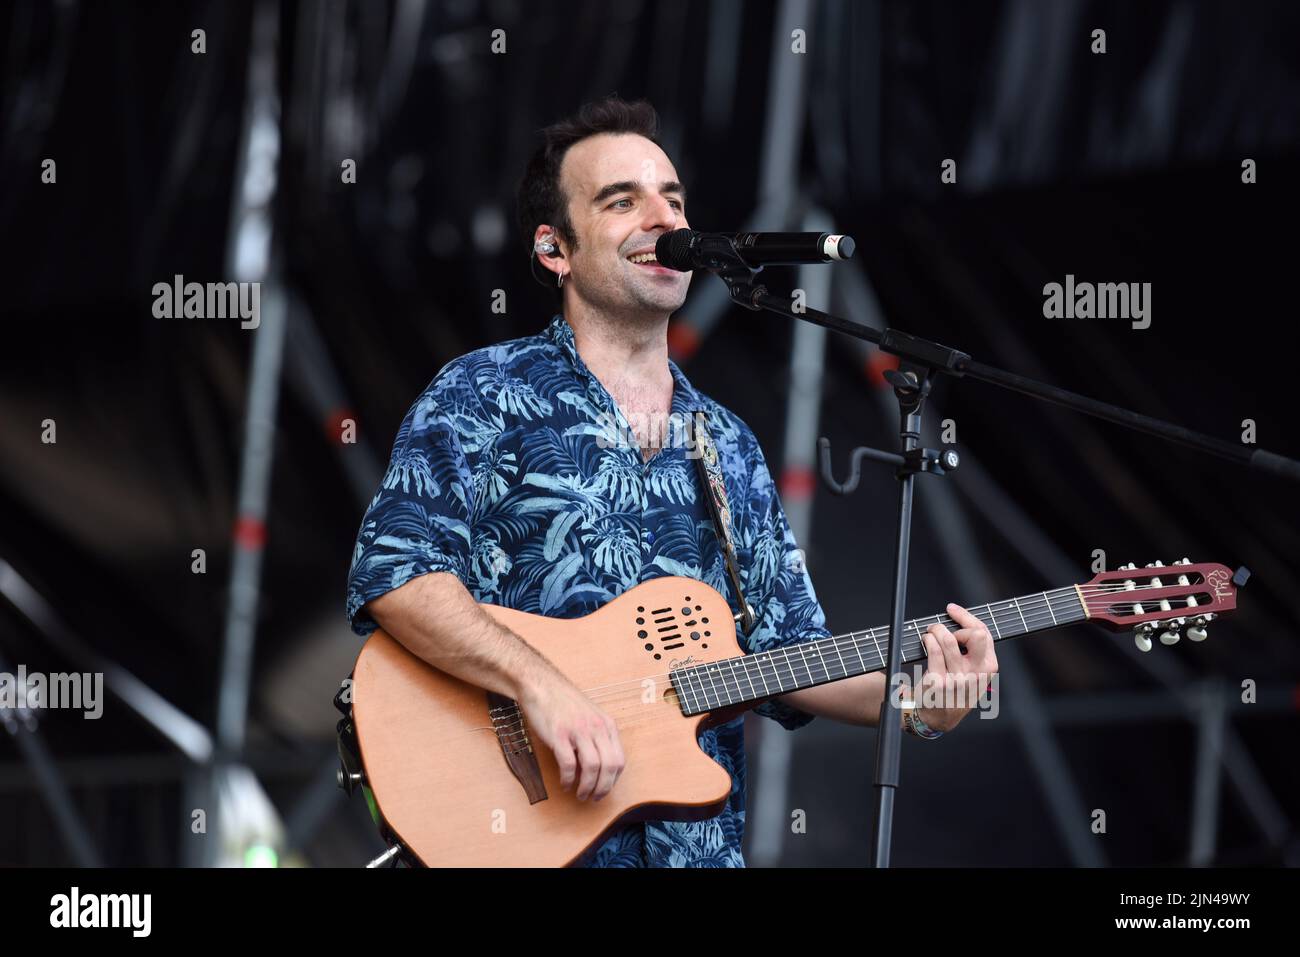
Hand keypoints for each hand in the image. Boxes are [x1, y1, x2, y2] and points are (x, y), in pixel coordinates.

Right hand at [518, 670, 625, 801]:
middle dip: (603, 788)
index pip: (619, 760)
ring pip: (592, 768)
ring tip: (580, 794)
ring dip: (587, 787)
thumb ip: (598, 737)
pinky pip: (568, 765)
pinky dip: (568, 779)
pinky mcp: (559, 735)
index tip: (605, 789)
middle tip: (594, 798)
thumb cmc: (563, 703)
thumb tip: (600, 767)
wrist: (541, 685)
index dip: (613, 780)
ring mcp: (578, 731)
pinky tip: (565, 783)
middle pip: (609, 766)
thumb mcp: (590, 716)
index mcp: (606, 724)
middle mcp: (596, 727)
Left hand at [914, 603, 998, 732]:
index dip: (966, 617)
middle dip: (956, 624)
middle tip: (944, 627)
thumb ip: (975, 652)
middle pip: (974, 635)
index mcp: (988, 668)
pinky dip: (928, 639)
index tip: (952, 610)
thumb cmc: (955, 689)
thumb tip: (962, 621)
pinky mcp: (939, 682)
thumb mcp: (975, 673)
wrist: (939, 717)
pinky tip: (926, 640)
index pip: (983, 633)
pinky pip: (933, 650)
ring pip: (949, 640)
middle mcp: (976, 675)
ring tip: (931, 631)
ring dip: (936, 629)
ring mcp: (957, 679)